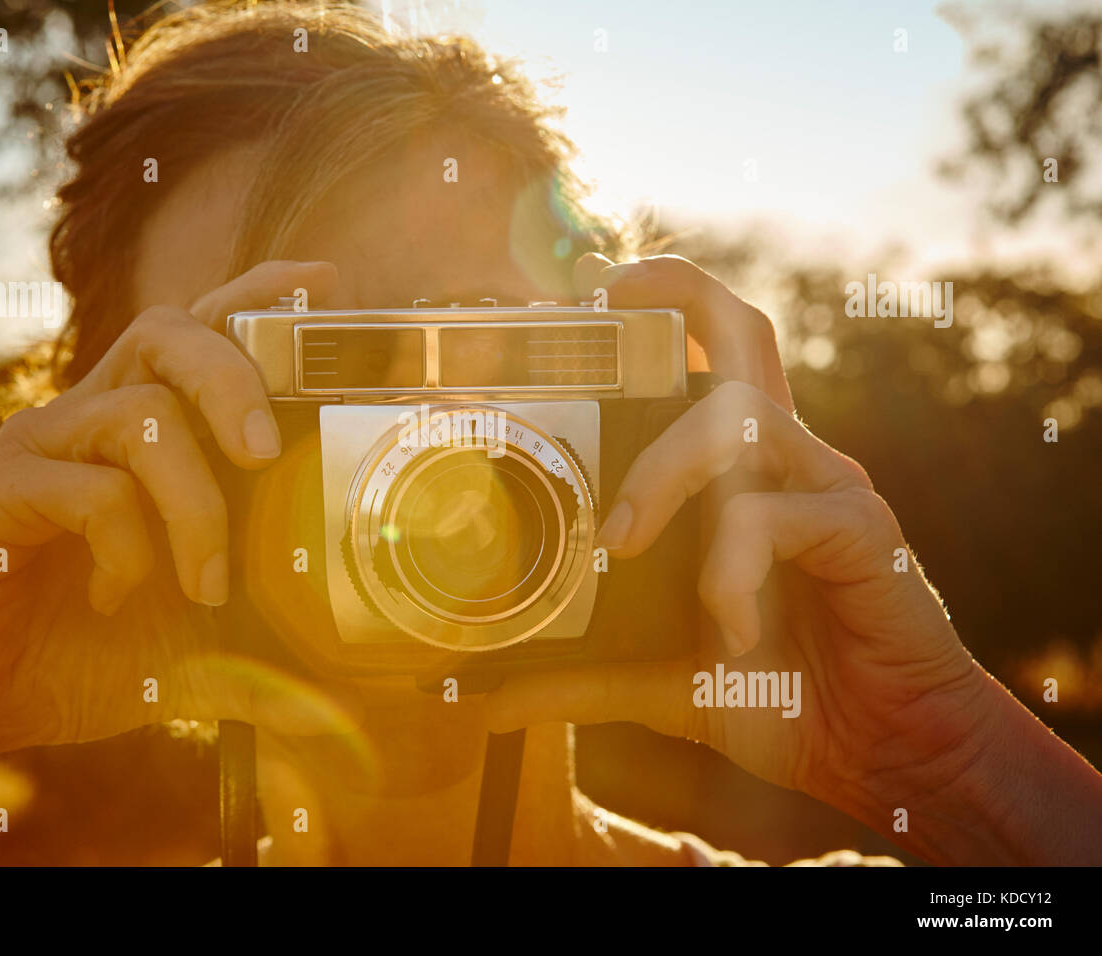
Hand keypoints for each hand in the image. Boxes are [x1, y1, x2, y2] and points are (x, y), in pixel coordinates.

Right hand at [0, 260, 360, 748]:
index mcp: (152, 428)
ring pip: (142, 418)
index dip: (261, 296)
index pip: (208, 330)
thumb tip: (363, 677)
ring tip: (205, 585)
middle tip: (264, 455)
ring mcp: (47, 447)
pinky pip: (88, 489)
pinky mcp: (0, 490)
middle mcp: (99, 416)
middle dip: (235, 381)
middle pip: (170, 333)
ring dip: (195, 508)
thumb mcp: (211, 642)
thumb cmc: (101, 652)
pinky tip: (115, 594)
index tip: (327, 286)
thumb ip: (279, 636)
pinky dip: (126, 548)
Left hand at [488, 254, 989, 819]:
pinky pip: (774, 516)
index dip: (662, 307)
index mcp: (740, 479)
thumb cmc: (782, 697)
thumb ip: (584, 677)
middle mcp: (783, 462)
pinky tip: (733, 631)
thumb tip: (487, 698)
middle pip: (741, 335)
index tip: (587, 287)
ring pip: (736, 415)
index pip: (707, 363)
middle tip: (599, 302)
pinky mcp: (863, 529)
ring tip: (623, 542)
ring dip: (663, 471)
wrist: (880, 752)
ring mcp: (827, 486)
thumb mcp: (664, 681)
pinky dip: (731, 571)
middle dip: (675, 297)